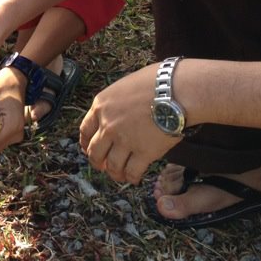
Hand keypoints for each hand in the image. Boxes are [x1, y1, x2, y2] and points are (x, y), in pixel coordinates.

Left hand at [79, 63, 178, 184]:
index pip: (85, 130)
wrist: (176, 90)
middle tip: (104, 166)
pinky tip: (135, 178)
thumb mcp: (124, 86)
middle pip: (94, 152)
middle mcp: (108, 125)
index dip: (86, 143)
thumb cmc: (155, 81)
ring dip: (115, 174)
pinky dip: (132, 178)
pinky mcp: (143, 152)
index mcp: (101, 106)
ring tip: (121, 176)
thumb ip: (115, 103)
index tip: (89, 148)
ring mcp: (124, 140)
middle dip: (98, 162)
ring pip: (112, 166)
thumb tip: (118, 112)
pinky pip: (132, 172)